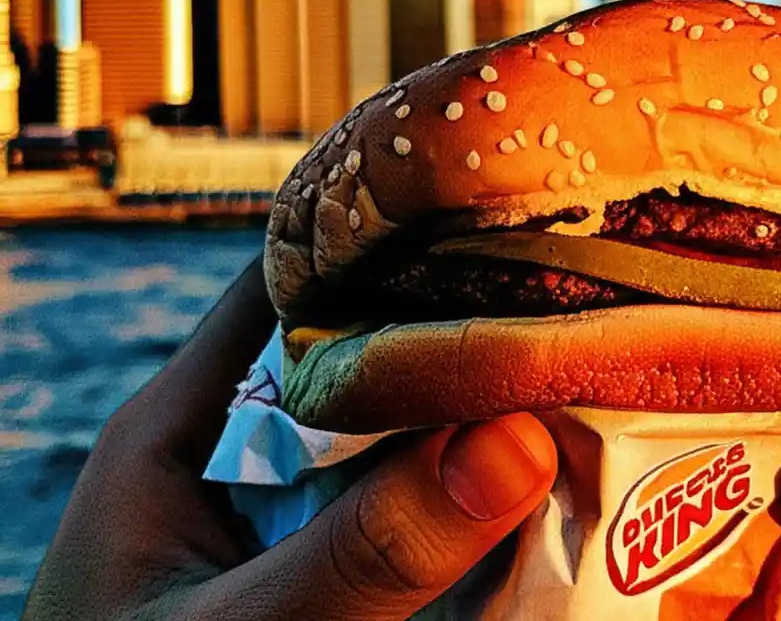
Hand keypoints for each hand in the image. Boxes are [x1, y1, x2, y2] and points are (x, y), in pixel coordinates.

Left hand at [24, 257, 557, 620]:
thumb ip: (361, 553)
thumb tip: (514, 446)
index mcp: (181, 429)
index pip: (287, 285)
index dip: (392, 244)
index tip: (500, 225)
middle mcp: (241, 457)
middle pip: (364, 362)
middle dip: (461, 342)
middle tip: (572, 315)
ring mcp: (289, 520)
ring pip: (401, 446)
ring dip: (480, 432)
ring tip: (581, 390)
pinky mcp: (327, 573)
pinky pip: (413, 521)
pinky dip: (474, 511)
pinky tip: (544, 495)